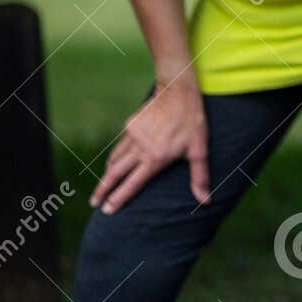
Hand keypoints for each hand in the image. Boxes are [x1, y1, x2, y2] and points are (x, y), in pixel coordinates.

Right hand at [91, 78, 209, 213]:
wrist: (178, 90)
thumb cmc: (192, 121)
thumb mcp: (199, 149)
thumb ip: (200, 177)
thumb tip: (206, 201)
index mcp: (155, 158)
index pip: (132, 184)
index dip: (119, 198)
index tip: (107, 211)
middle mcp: (140, 149)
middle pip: (115, 174)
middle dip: (103, 190)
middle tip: (94, 203)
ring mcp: (133, 136)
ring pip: (115, 159)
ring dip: (108, 173)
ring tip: (103, 185)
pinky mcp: (130, 125)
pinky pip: (121, 144)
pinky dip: (116, 155)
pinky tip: (117, 161)